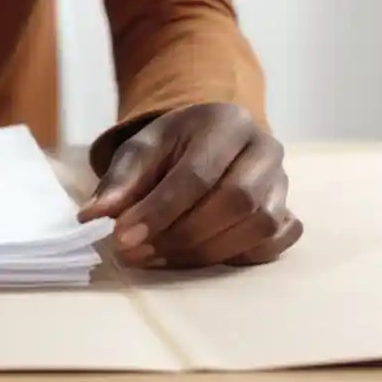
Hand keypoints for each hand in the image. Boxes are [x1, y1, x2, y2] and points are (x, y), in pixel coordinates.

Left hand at [79, 103, 302, 268]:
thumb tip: (92, 216)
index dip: (159, 211)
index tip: (122, 237)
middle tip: (137, 253)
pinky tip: (196, 256)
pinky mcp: (289, 212)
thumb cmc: (172, 147)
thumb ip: (119, 182)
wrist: (210, 142)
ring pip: (259, 226)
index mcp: (227, 122)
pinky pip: (274, 244)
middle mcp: (265, 148)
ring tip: (157, 259)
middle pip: (236, 201)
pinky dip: (237, 256)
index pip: (196, 174)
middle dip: (182, 235)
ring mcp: (283, 182)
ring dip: (205, 252)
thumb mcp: (140, 150)